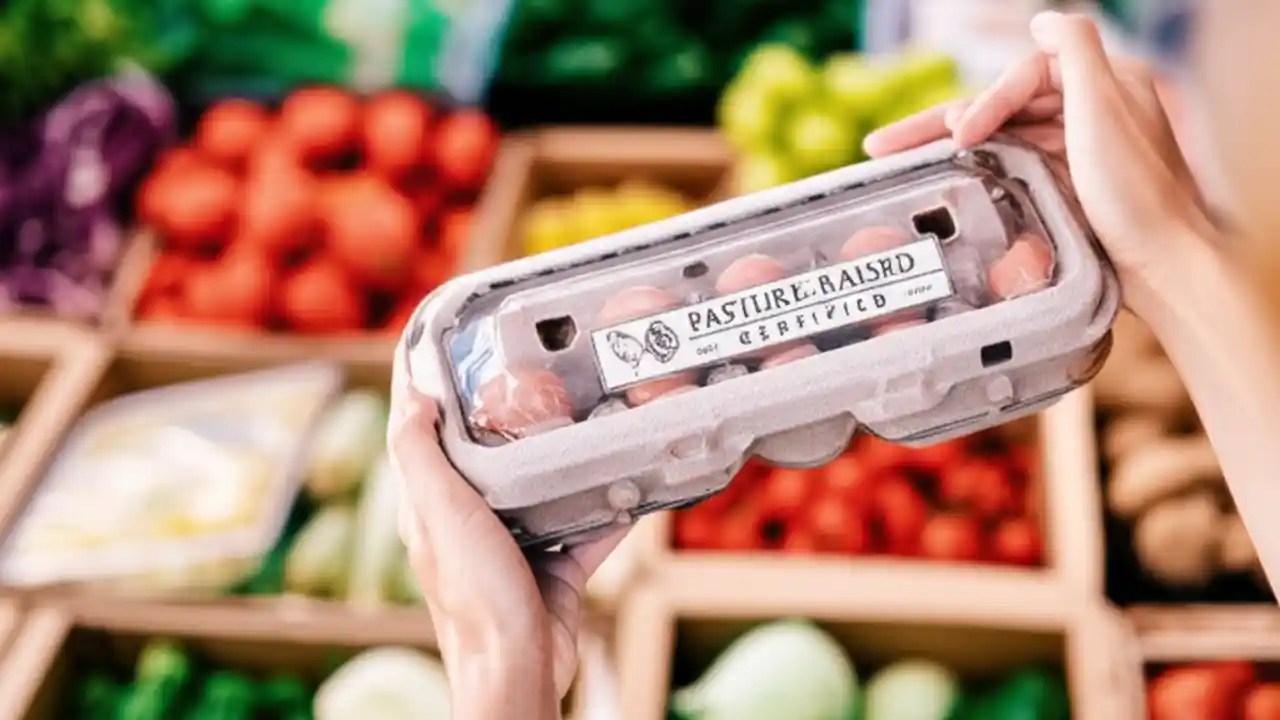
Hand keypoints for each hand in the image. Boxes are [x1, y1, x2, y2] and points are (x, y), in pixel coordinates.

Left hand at [388, 339, 625, 719]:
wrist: (520, 670)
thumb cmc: (474, 597)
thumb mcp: (440, 514)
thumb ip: (421, 456)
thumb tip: (414, 394)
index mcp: (432, 500)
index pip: (419, 424)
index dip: (425, 374)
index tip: (445, 328)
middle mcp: (471, 516)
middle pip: (489, 447)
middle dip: (512, 407)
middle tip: (544, 362)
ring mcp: (515, 542)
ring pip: (544, 483)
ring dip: (569, 452)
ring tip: (598, 408)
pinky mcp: (556, 567)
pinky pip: (590, 525)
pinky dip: (613, 504)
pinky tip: (638, 476)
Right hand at [864, 11, 1215, 307]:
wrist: (1167, 268)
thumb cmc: (1138, 192)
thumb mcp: (1105, 107)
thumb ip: (1075, 50)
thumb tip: (1042, 17)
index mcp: (1102, 85)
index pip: (1022, 78)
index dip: (985, 102)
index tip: (959, 135)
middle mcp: (1088, 113)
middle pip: (1002, 109)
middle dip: (941, 125)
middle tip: (883, 146)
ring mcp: (1077, 152)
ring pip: (999, 140)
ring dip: (950, 149)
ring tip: (899, 163)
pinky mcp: (1068, 187)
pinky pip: (1009, 168)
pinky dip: (974, 172)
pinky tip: (944, 184)